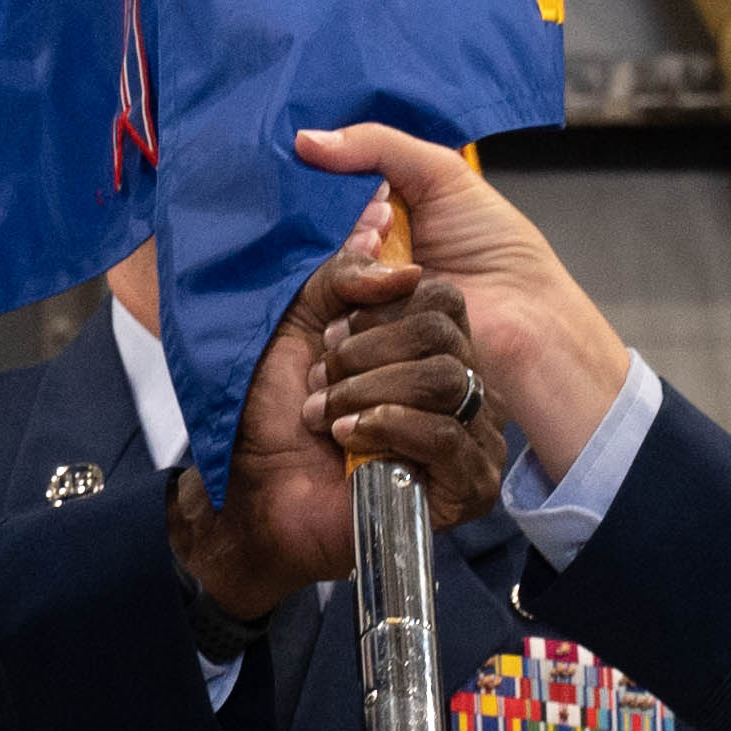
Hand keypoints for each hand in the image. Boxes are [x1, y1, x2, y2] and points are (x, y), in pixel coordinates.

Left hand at [167, 214, 507, 621]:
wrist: (260, 498)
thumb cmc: (278, 420)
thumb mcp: (298, 328)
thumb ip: (339, 277)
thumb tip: (387, 232)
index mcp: (429, 347)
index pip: (440, 297)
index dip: (380, 308)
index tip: (328, 337)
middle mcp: (459, 386)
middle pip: (446, 333)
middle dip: (368, 352)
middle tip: (322, 380)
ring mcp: (469, 437)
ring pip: (447, 380)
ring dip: (371, 392)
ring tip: (329, 415)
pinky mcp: (466, 486)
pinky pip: (448, 437)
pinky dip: (392, 428)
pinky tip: (353, 440)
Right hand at [293, 121, 635, 475]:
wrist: (523, 313)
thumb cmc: (493, 243)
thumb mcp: (440, 173)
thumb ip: (376, 146)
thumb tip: (305, 138)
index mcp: (375, 214)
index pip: (325, 195)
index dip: (330, 188)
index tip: (368, 197)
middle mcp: (360, 255)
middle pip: (315, 235)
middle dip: (348, 228)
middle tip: (384, 230)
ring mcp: (356, 298)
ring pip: (318, 273)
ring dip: (352, 264)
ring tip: (393, 261)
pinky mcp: (359, 338)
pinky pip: (332, 313)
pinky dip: (356, 296)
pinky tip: (384, 291)